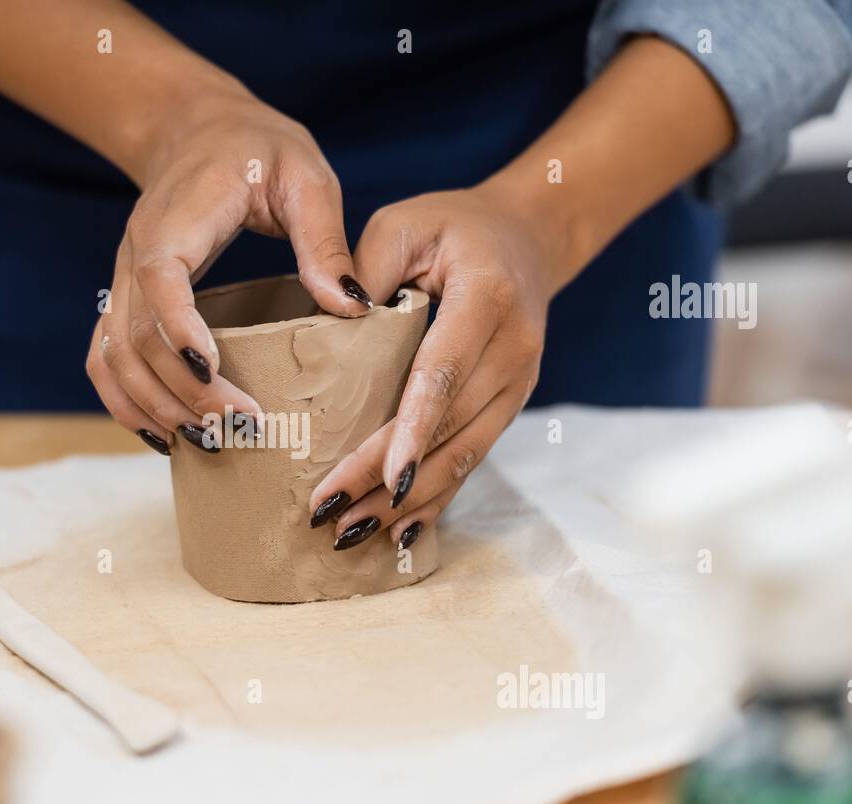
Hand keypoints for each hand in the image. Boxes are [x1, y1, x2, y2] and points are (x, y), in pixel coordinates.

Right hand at [87, 91, 372, 454]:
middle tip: (239, 426)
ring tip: (208, 440)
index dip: (179, 330)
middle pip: (136, 336)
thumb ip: (325, 239)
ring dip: (154, 406)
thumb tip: (352, 307)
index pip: (159, 280)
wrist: (198, 130)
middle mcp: (136, 253)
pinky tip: (164, 433)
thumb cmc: (258, 148)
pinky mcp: (125, 301)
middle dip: (183, 390)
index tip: (213, 373)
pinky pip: (105, 359)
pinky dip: (125, 402)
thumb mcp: (306, 175)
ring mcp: (122, 280)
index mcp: (178, 217)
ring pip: (114, 357)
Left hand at [308, 181, 563, 549]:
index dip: (413, 428)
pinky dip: (435, 498)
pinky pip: (472, 459)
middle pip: (449, 428)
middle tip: (328, 511)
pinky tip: (398, 532)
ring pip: (463, 455)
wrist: (527, 236)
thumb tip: (325, 326)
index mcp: (488, 299)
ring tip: (350, 532)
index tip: (383, 475)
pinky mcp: (509, 406)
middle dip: (389, 477)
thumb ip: (363, 269)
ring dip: (408, 501)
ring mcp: (518, 384)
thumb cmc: (453, 227)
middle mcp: (515, 349)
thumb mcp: (403, 223)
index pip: (445, 374)